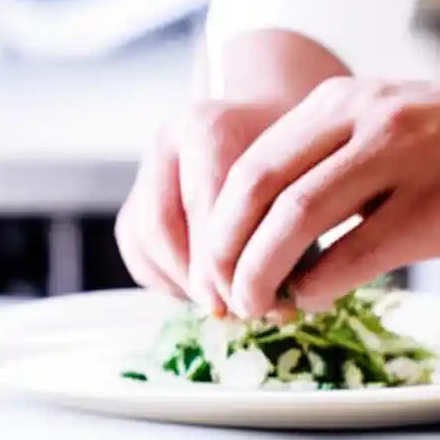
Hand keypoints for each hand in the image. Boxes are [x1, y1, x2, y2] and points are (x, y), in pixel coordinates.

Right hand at [115, 100, 291, 311]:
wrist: (272, 130)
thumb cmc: (296, 161)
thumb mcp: (304, 183)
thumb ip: (289, 233)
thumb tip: (273, 305)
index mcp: (209, 128)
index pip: (203, 203)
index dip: (222, 261)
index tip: (250, 300)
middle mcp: (166, 143)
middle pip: (163, 225)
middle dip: (197, 279)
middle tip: (232, 312)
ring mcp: (145, 169)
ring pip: (144, 240)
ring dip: (180, 282)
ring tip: (221, 305)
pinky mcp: (134, 199)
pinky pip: (138, 251)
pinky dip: (167, 279)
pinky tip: (203, 290)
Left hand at [204, 76, 439, 317]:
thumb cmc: (433, 146)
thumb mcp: (362, 128)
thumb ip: (307, 167)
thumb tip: (241, 242)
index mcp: (332, 103)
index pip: (248, 166)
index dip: (219, 224)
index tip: (210, 265)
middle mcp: (359, 119)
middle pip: (262, 189)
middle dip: (229, 251)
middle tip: (224, 293)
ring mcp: (398, 158)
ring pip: (298, 217)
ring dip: (264, 271)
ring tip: (256, 304)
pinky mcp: (429, 206)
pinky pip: (354, 251)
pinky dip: (319, 283)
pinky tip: (310, 298)